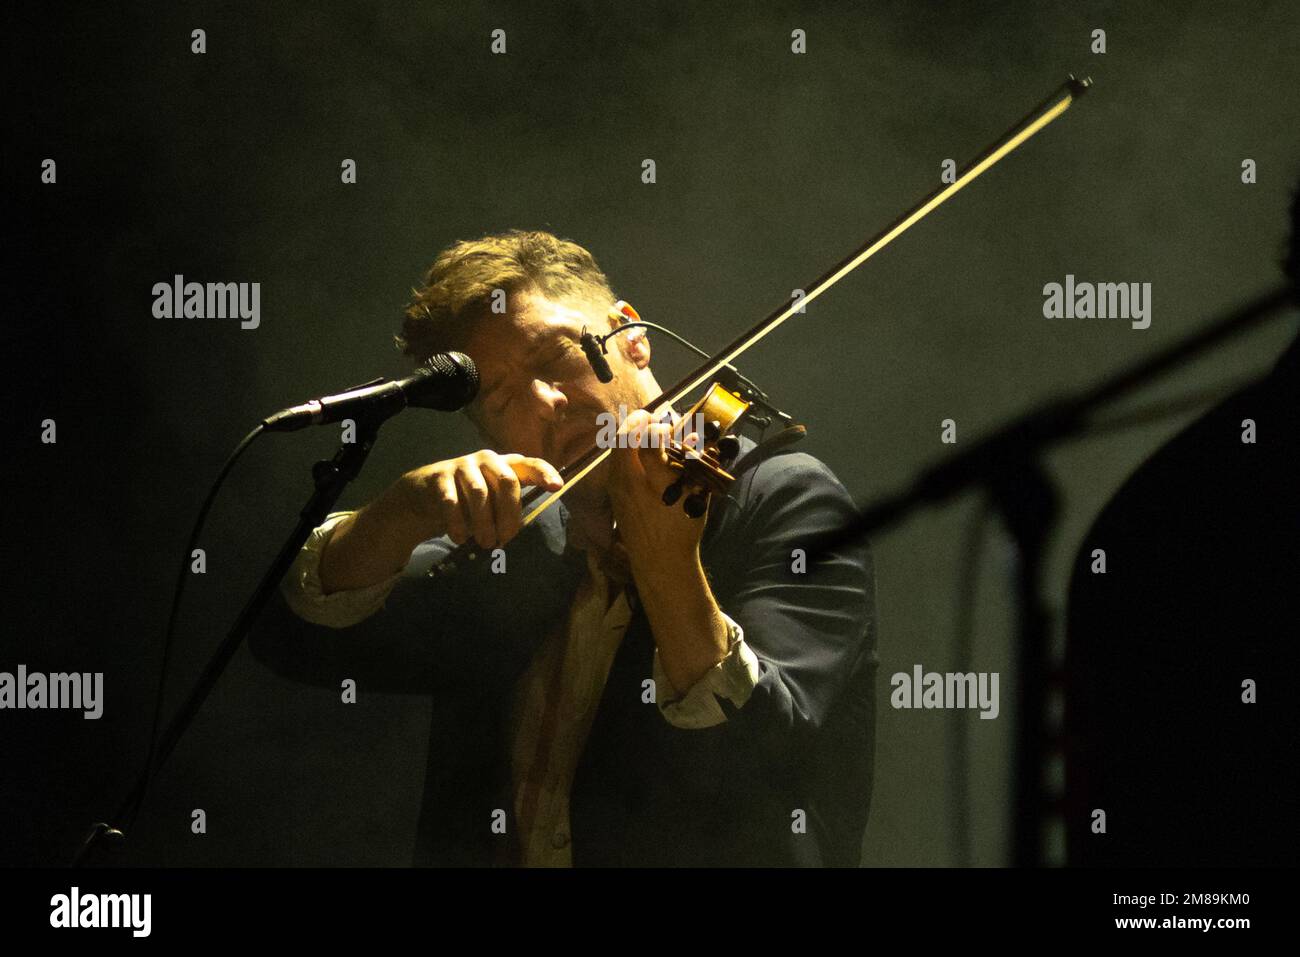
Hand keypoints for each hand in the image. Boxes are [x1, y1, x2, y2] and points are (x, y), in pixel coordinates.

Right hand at [396, 450, 562, 548]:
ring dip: (484, 522)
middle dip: (509, 513)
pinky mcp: (440, 477)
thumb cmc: (468, 500)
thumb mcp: (491, 502)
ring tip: (485, 543)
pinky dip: (457, 523)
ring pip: (479, 493)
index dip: (544, 473)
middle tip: (505, 539)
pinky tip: (460, 538)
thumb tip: (510, 534)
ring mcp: (462, 466)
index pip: (529, 464)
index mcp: (505, 465)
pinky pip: (452, 501)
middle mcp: (487, 460)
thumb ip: (505, 512)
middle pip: (506, 481)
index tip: (557, 487)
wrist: (425, 494)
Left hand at [607, 410, 706, 569]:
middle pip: (623, 437)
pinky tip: (642, 456)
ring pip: (616, 448)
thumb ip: (691, 464)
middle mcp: (629, 479)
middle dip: (638, 422)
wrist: (659, 561)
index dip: (659, 426)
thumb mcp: (694, 495)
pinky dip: (627, 452)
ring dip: (631, 435)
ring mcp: (616, 487)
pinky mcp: (612, 494)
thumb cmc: (682, 528)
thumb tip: (691, 437)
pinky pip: (615, 462)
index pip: (648, 437)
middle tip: (654, 419)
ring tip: (648, 434)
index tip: (670, 425)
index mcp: (653, 479)